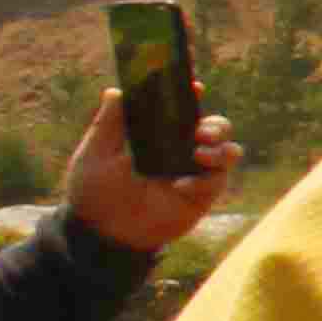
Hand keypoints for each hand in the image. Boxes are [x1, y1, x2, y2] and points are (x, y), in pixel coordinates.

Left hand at [62, 96, 240, 256]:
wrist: (104, 232)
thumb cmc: (94, 191)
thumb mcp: (96, 153)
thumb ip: (108, 123)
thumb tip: (115, 90)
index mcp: (158, 136)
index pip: (182, 111)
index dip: (191, 98)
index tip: (194, 88)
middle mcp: (181, 151)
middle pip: (215, 127)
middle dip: (216, 126)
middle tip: (200, 133)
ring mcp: (194, 173)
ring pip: (227, 151)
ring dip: (221, 149)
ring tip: (199, 155)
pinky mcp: (201, 196)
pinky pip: (218, 180)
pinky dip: (206, 179)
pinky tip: (182, 186)